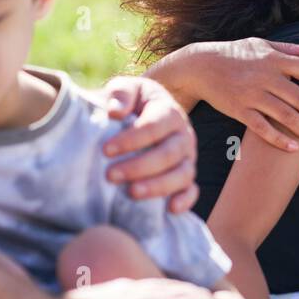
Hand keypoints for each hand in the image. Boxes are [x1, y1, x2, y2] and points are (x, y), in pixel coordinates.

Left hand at [101, 75, 197, 212]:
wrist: (144, 113)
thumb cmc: (131, 102)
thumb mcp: (125, 88)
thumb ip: (120, 93)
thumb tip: (115, 112)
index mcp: (169, 112)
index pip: (155, 126)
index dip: (132, 139)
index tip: (105, 150)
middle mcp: (184, 135)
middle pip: (169, 154)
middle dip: (139, 166)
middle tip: (110, 175)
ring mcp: (188, 158)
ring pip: (182, 174)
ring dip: (158, 186)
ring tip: (131, 193)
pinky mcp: (186, 177)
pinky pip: (192, 191)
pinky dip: (185, 201)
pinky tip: (169, 209)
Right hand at [184, 38, 298, 152]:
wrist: (200, 66)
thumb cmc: (234, 54)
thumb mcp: (262, 45)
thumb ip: (291, 48)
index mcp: (276, 59)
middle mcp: (267, 76)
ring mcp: (253, 94)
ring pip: (288, 117)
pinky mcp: (239, 109)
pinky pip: (263, 128)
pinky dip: (280, 139)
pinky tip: (294, 148)